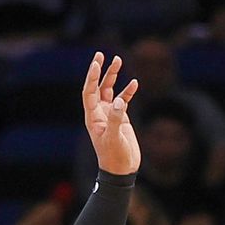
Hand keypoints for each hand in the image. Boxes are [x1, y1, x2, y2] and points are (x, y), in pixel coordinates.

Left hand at [82, 52, 139, 175]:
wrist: (122, 170)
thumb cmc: (113, 156)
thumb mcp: (114, 138)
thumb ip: (116, 118)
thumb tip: (120, 100)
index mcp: (92, 117)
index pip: (89, 91)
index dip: (92, 76)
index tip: (97, 62)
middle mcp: (99, 113)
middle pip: (97, 87)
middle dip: (100, 71)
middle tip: (102, 54)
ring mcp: (110, 114)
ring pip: (110, 90)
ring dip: (113, 76)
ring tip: (118, 60)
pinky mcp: (121, 118)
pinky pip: (123, 100)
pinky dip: (128, 91)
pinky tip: (135, 83)